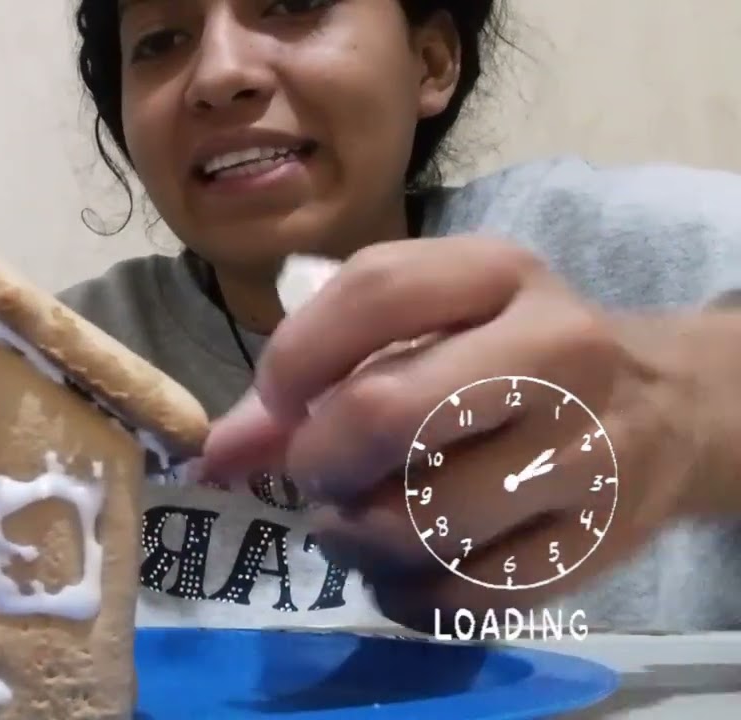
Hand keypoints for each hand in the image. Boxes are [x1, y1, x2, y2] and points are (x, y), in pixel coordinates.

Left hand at [201, 236, 726, 630]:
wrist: (664, 409)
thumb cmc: (510, 355)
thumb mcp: (428, 326)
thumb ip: (314, 372)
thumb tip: (214, 454)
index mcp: (501, 273)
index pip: (374, 292)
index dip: (294, 358)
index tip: (279, 402)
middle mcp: (558, 350)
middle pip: (388, 411)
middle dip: (319, 459)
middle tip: (316, 474)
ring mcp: (586, 452)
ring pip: (419, 520)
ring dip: (353, 538)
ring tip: (352, 523)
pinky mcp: (596, 545)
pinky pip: (460, 595)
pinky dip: (402, 594)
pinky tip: (400, 568)